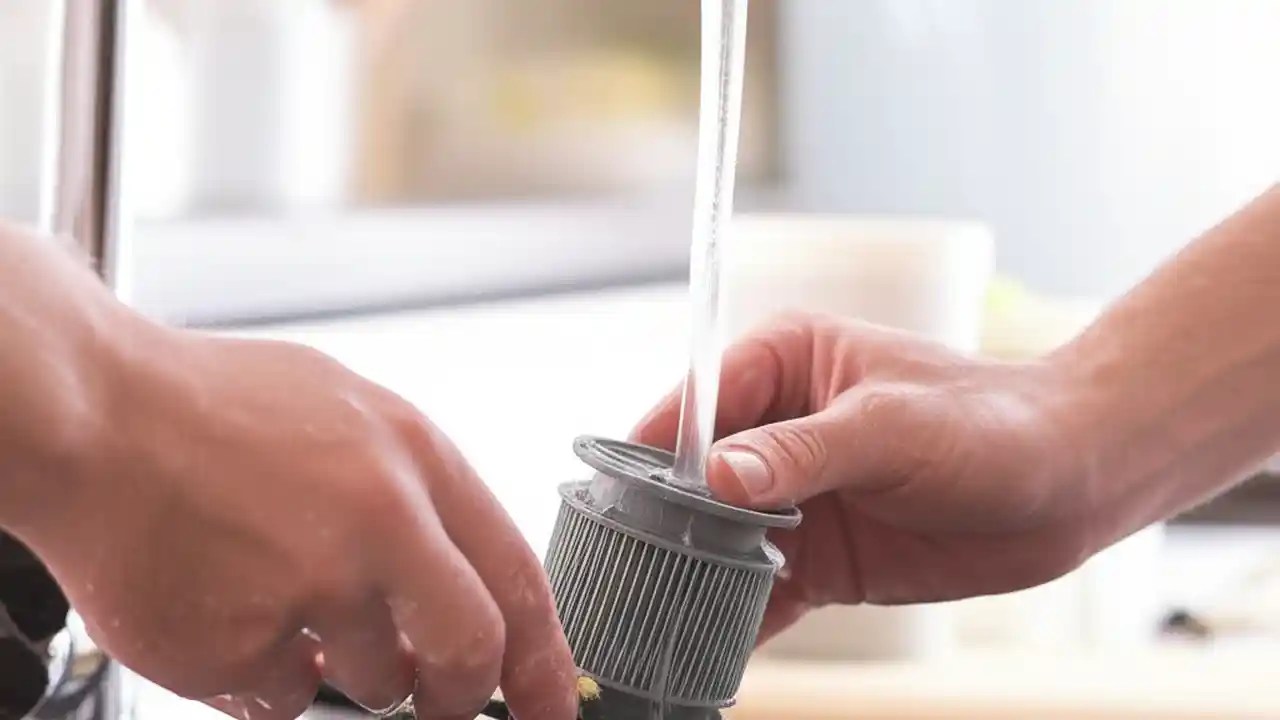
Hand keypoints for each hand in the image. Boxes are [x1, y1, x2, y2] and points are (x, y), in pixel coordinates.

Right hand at [22, 327, 575, 719]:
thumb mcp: (346, 411)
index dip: (548, 659)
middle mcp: (379, 522)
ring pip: (369, 679)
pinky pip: (281, 696)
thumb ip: (411, 490)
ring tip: (280, 588)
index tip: (556, 707)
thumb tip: (453, 566)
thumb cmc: (211, 405)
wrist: (89, 413)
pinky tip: (232, 604)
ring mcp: (309, 586)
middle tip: (435, 694)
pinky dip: (264, 669)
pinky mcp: (236, 645)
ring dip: (339, 661)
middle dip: (457, 691)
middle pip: (467, 653)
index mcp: (415, 458)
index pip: (519, 580)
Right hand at [634, 314, 1097, 643]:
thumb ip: (802, 450)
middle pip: (690, 480)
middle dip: (661, 527)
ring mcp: (792, 497)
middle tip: (626, 576)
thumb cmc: (990, 422)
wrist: (1068, 482)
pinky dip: (731, 619)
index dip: (654, 454)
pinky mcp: (814, 556)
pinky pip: (756, 590)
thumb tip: (718, 477)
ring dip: (689, 578)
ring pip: (715, 540)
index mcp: (782, 362)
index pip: (693, 405)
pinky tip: (702, 650)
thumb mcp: (892, 427)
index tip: (620, 502)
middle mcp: (775, 428)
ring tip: (647, 623)